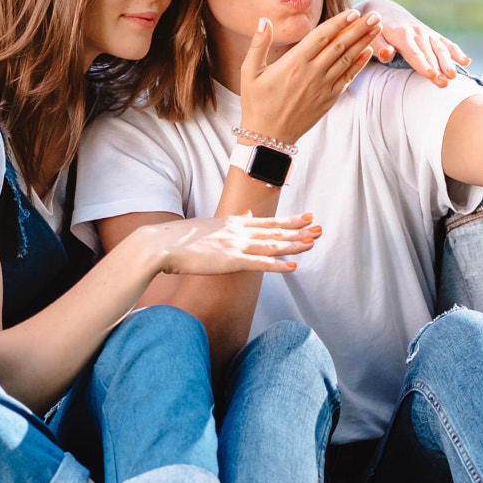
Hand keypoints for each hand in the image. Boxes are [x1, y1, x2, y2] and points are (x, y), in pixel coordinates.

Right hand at [142, 212, 321, 275]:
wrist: (162, 244)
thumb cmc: (181, 239)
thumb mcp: (210, 225)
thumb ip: (231, 222)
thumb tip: (246, 215)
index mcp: (233, 223)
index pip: (268, 221)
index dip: (290, 220)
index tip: (308, 217)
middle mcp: (238, 231)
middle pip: (275, 231)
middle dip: (300, 230)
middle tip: (320, 228)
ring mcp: (235, 245)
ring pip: (272, 245)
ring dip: (294, 244)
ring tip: (314, 242)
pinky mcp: (230, 261)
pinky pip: (259, 264)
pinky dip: (278, 265)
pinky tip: (293, 267)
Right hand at [237, 9, 381, 144]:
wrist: (269, 136)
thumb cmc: (257, 102)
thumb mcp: (249, 72)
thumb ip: (258, 44)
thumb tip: (264, 20)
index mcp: (295, 62)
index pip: (322, 36)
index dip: (339, 23)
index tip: (353, 12)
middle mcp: (313, 72)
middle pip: (340, 45)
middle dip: (359, 28)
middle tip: (375, 15)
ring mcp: (323, 86)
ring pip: (348, 59)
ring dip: (364, 42)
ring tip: (377, 28)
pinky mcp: (329, 98)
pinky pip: (348, 78)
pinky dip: (359, 64)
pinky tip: (368, 52)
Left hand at [356, 0, 469, 85]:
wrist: (382, 10)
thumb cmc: (374, 30)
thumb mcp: (371, 37)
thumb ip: (379, 46)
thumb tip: (387, 55)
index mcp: (401, 34)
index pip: (413, 52)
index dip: (422, 64)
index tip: (431, 75)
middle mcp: (416, 32)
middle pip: (429, 53)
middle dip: (438, 68)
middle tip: (445, 83)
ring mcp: (426, 33)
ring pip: (440, 48)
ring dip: (448, 62)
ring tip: (455, 77)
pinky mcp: (431, 34)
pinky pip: (446, 43)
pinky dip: (456, 51)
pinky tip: (467, 61)